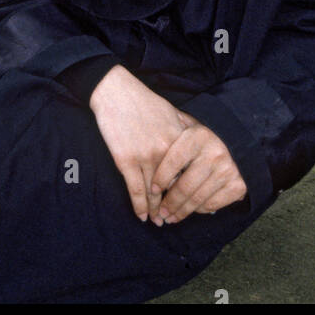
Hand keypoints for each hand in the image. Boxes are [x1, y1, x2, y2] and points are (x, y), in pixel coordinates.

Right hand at [89, 66, 237, 223]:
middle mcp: (166, 151)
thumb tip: (198, 147)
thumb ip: (185, 131)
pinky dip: (139, 206)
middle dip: (174, 206)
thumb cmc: (144, 101)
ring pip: (154, 193)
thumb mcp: (172, 113)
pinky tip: (141, 216)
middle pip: (174, 187)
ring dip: (156, 211)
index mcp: (180, 139)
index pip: (190, 173)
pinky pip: (135, 190)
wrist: (116, 92)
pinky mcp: (126, 160)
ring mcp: (146, 157)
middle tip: (174, 219)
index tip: (192, 204)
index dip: (191, 192)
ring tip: (158, 222)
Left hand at [150, 107, 247, 222]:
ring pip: (196, 199)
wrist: (241, 144)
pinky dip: (199, 210)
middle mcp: (215, 152)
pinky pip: (211, 204)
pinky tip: (189, 211)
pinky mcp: (237, 186)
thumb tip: (146, 142)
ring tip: (170, 217)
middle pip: (184, 186)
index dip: (160, 178)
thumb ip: (169, 133)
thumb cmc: (202, 138)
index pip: (173, 161)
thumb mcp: (187, 127)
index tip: (152, 189)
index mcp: (199, 136)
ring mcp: (228, 170)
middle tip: (159, 212)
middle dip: (169, 203)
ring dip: (181, 212)